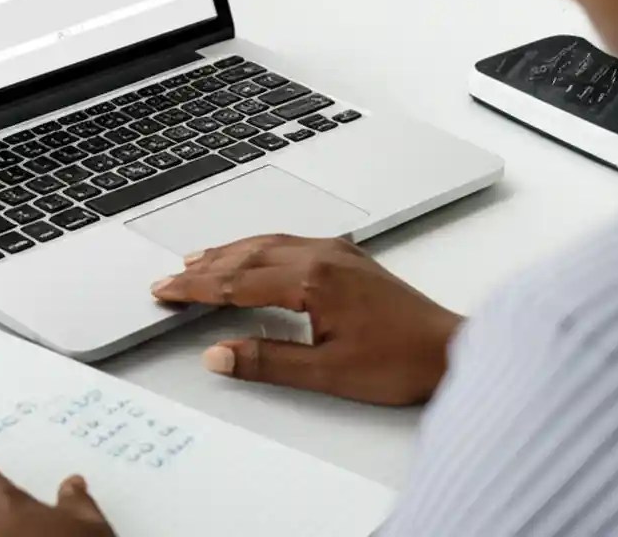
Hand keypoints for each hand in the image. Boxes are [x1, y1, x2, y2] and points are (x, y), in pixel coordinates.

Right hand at [152, 235, 461, 405]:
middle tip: (169, 278)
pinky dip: (258, 248)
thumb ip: (267, 361)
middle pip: (247, 256)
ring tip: (197, 261)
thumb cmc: (401, 362)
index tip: (165, 290)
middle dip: (204, 268)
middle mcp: (323, 256)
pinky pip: (290, 243)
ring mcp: (337, 253)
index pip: (236, 282)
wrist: (452, 350)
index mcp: (312, 280)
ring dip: (229, 252)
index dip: (196, 288)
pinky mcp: (349, 258)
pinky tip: (252, 255)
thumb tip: (218, 355)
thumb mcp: (326, 373)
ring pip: (268, 244)